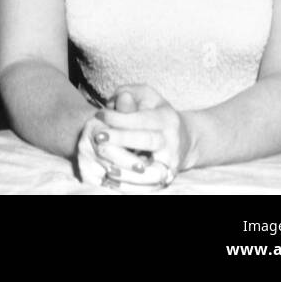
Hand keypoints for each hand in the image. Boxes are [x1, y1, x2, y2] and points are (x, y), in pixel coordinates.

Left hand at [75, 85, 190, 188]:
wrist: (183, 139)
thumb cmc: (155, 113)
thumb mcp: (146, 96)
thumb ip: (130, 93)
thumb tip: (120, 99)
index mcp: (166, 118)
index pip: (142, 118)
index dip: (119, 117)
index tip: (100, 114)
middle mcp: (171, 141)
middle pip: (148, 140)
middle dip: (121, 138)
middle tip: (97, 137)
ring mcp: (171, 162)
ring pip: (152, 169)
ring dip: (126, 170)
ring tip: (104, 164)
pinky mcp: (167, 179)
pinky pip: (150, 187)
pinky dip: (130, 188)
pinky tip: (111, 181)